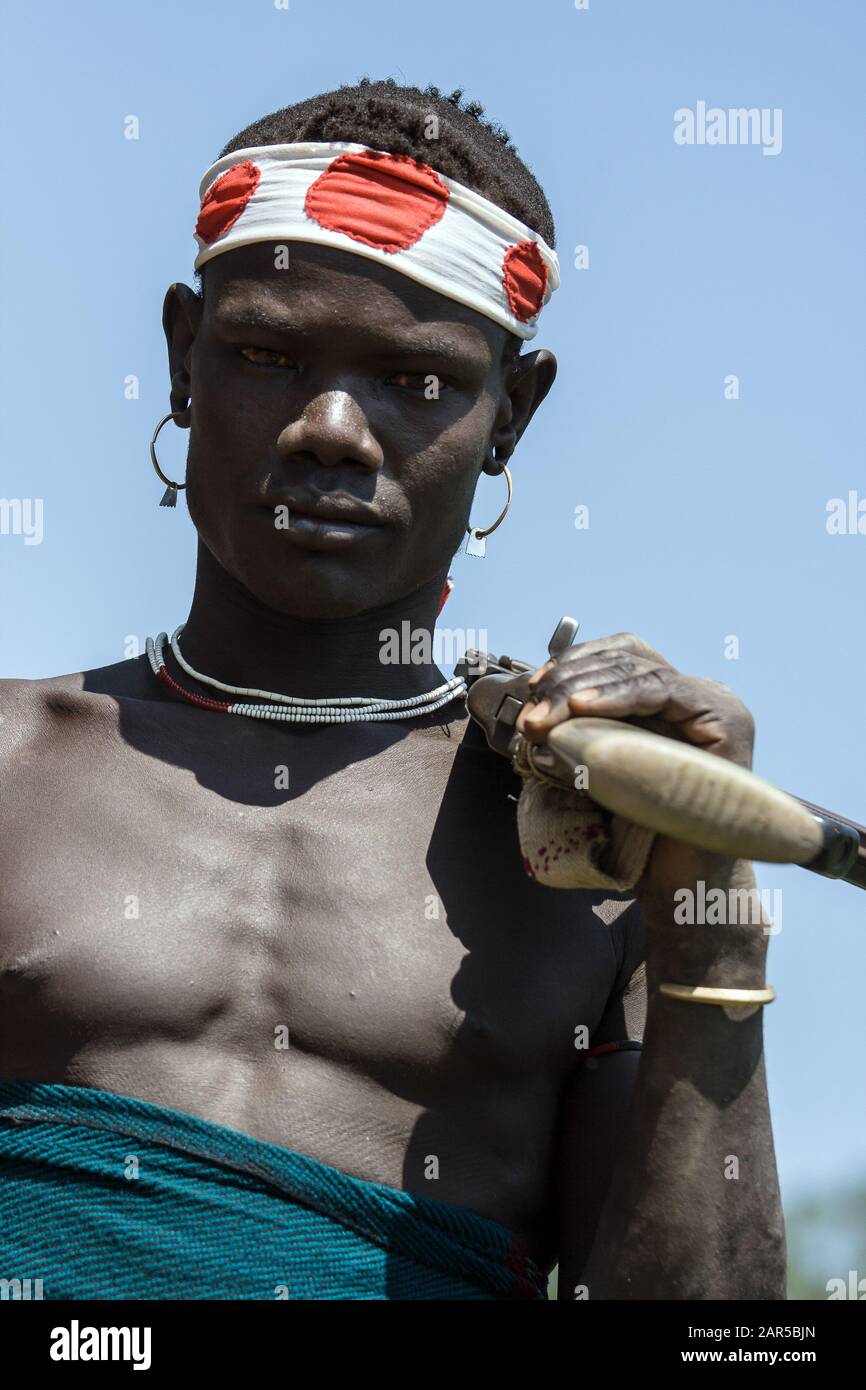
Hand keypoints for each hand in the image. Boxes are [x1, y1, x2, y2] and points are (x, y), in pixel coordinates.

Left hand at [515, 632, 761, 947]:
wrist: (678, 883)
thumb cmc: (639, 831)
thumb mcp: (599, 766)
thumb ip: (579, 730)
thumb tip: (531, 709)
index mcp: (670, 700)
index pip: (621, 657)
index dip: (574, 663)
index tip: (532, 688)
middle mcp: (698, 695)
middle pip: (628, 657)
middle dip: (569, 679)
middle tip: (531, 715)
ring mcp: (717, 705)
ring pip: (641, 671)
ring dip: (581, 690)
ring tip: (543, 719)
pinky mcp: (726, 722)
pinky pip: (666, 691)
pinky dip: (618, 696)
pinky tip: (581, 707)